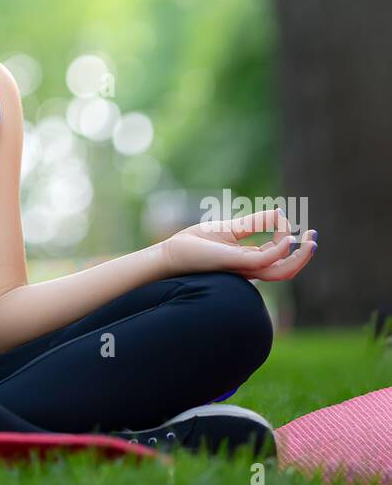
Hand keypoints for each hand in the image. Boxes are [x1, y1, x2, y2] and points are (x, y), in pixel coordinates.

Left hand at [161, 207, 316, 281]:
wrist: (170, 255)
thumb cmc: (194, 244)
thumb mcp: (230, 228)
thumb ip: (254, 224)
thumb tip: (279, 213)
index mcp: (247, 261)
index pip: (277, 257)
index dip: (289, 242)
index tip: (288, 221)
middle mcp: (248, 268)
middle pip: (285, 270)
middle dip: (304, 256)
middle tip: (315, 238)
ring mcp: (242, 269)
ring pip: (280, 272)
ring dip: (299, 257)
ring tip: (310, 241)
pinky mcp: (233, 263)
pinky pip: (264, 262)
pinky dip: (280, 250)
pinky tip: (288, 238)